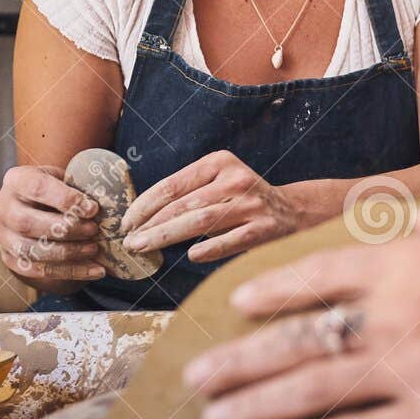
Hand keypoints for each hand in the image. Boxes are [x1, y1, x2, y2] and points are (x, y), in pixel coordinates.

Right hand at [0, 165, 103, 293]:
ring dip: (67, 253)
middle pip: (28, 223)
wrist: (38, 206)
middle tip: (94, 231)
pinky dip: (69, 272)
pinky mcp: (9, 258)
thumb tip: (110, 198)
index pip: (37, 188)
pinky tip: (94, 270)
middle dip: (66, 229)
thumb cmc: (58, 190)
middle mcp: (1, 206)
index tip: (92, 209)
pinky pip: (37, 270)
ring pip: (30, 250)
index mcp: (15, 180)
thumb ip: (81, 185)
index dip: (65, 199)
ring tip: (95, 250)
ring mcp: (1, 235)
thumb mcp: (66, 179)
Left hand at [121, 150, 300, 263]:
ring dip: (166, 236)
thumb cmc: (242, 200)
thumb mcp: (218, 183)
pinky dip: (209, 249)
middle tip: (129, 241)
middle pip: (183, 204)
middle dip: (150, 225)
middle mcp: (236, 179)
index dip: (145, 205)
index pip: (173, 184)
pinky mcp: (264, 228)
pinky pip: (230, 241)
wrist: (293, 211)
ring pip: (200, 221)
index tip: (126, 222)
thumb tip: (140, 217)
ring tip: (143, 248)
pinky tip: (191, 256)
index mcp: (220, 162)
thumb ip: (188, 193)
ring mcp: (251, 204)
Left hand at [181, 193, 419, 418]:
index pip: (317, 275)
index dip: (270, 293)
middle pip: (295, 340)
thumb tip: (401, 219)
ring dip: (253, 405)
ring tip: (215, 417)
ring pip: (309, 393)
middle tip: (198, 375)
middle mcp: (396, 317)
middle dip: (238, 360)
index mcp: (410, 260)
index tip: (239, 305)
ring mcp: (412, 374)